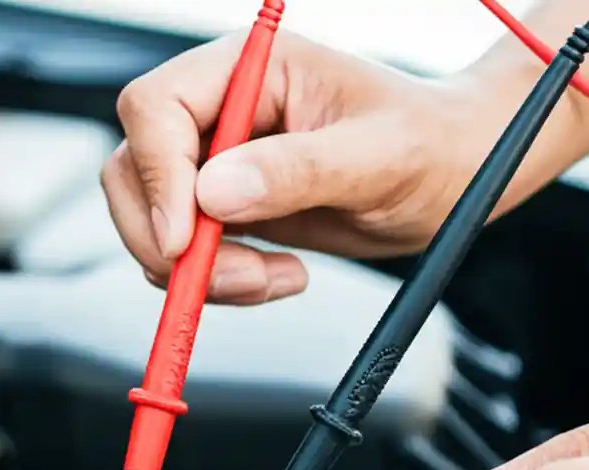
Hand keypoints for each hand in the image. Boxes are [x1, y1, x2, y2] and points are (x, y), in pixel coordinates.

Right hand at [101, 32, 578, 304]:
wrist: (454, 177)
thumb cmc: (433, 145)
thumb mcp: (379, 156)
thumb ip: (299, 169)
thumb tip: (215, 194)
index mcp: (249, 69)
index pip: (156, 107)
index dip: (158, 175)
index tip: (186, 239)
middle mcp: (222, 110)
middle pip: (134, 167)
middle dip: (167, 236)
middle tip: (228, 278)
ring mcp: (219, 161)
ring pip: (150, 218)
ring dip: (197, 269)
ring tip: (274, 280)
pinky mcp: (227, 209)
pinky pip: (185, 253)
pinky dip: (216, 282)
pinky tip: (278, 278)